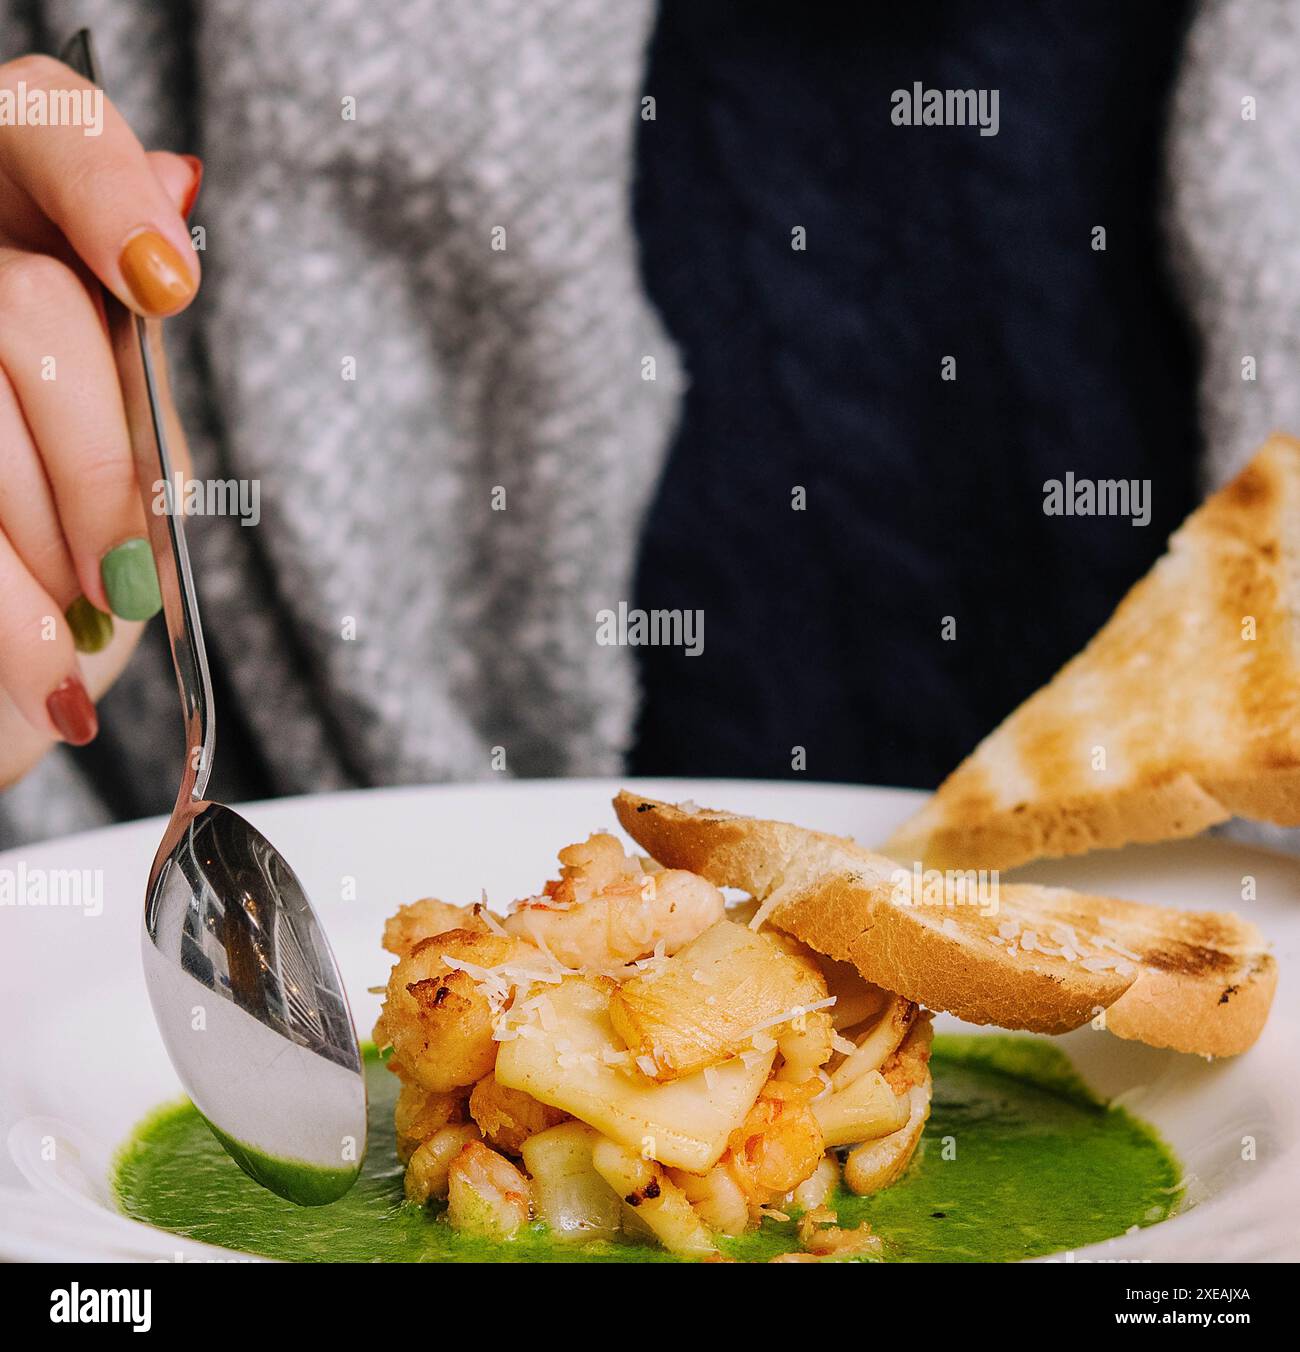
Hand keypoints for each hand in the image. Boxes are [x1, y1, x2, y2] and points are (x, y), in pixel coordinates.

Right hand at [0, 54, 200, 789]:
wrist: (12, 657)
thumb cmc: (65, 537)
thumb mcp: (119, 446)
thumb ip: (133, 363)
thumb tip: (173, 199)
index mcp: (18, 228)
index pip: (44, 125)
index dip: (101, 185)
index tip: (166, 287)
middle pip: (25, 308)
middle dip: (97, 468)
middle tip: (126, 582)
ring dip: (38, 541)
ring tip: (81, 640)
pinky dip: (7, 613)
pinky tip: (46, 673)